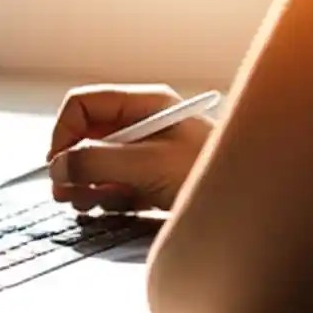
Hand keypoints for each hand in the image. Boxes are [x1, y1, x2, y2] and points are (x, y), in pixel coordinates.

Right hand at [47, 84, 213, 211]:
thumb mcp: (148, 165)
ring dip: (86, 183)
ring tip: (88, 203)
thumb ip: (98, 162)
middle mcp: (143, 123)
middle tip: (66, 193)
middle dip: (72, 164)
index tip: (58, 164)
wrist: (253, 205)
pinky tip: (114, 207)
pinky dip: (106, 196)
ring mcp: (147, 152)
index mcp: (144, 105)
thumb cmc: (212, 173)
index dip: (64, 132)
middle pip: (87, 135)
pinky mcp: (153, 178)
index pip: (84, 104)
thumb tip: (59, 166)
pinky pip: (115, 182)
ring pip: (97, 162)